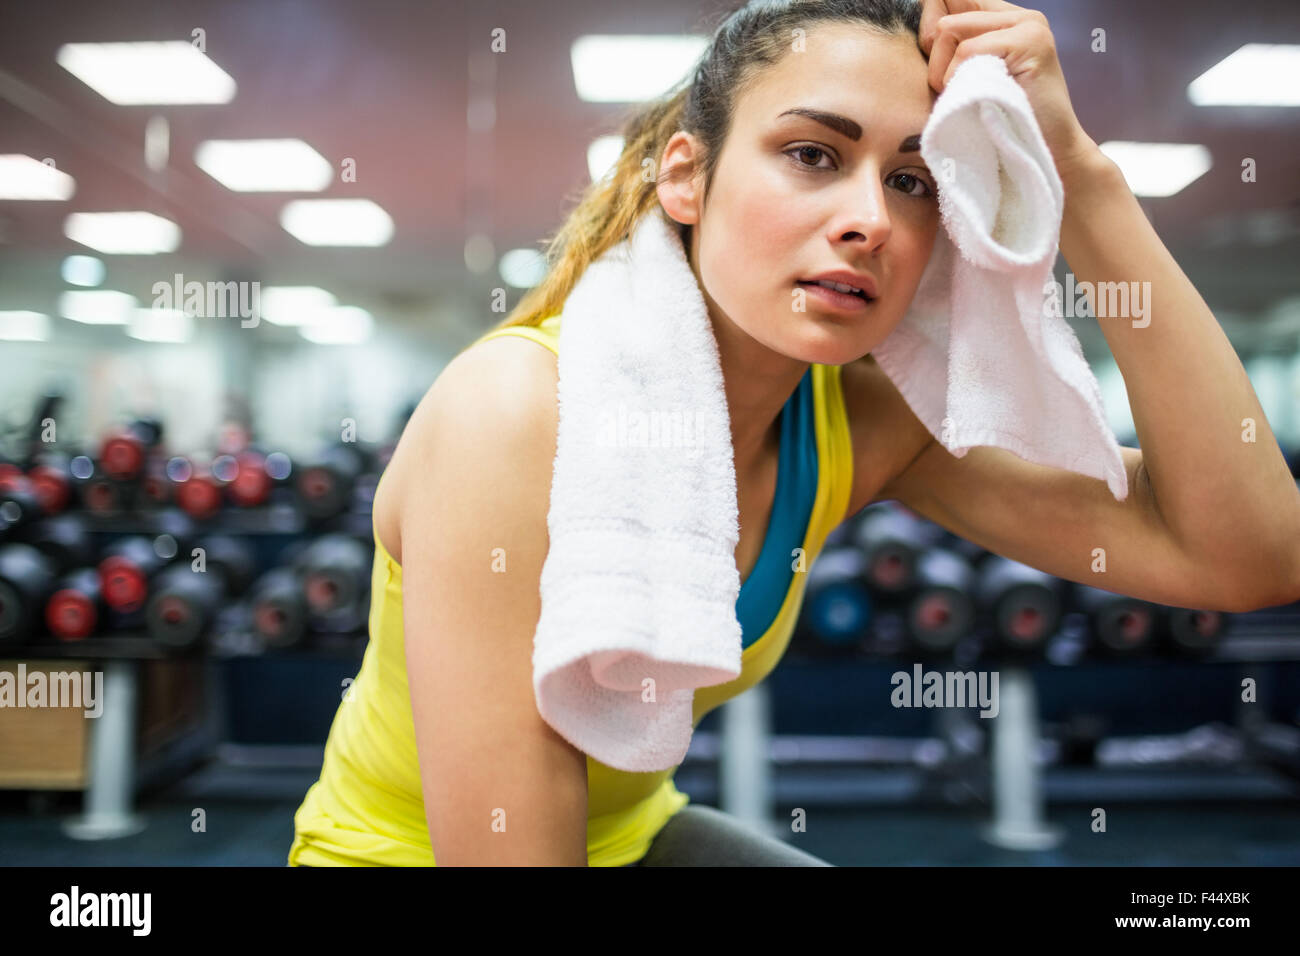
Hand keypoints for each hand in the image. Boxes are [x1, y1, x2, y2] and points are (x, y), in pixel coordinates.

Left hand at [919, 0, 1099, 181]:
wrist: (1047, 152)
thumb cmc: (1006, 124)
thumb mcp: (972, 80)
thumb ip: (955, 51)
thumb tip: (926, 28)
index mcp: (1007, 22)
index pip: (957, 1)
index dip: (931, 22)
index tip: (930, 57)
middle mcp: (1021, 17)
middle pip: (945, 19)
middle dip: (934, 59)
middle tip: (949, 89)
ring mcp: (1028, 26)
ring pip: (950, 30)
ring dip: (944, 72)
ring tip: (964, 95)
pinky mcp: (1030, 42)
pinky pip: (966, 50)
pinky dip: (958, 77)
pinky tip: (974, 96)